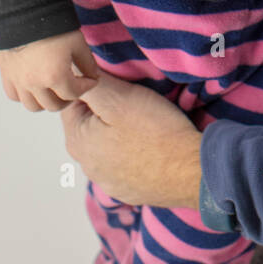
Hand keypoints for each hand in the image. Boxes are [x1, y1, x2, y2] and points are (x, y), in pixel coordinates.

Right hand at [0, 28, 100, 111]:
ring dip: (46, 101)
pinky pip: (15, 96)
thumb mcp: (78, 42)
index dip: (87, 86)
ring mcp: (19, 82)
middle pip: (54, 105)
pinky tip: (34, 86)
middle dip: (68, 98)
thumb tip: (93, 76)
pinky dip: (25, 96)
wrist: (26, 11)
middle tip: (74, 88)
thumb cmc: (54, 25)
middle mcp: (35, 84)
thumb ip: (87, 63)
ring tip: (54, 90)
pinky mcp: (7, 75)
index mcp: (55, 76)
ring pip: (34, 106)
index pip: (74, 93)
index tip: (91, 80)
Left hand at [62, 73, 202, 209]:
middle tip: (134, 103)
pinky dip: (131, 153)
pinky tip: (149, 146)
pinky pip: (122, 164)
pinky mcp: (127, 190)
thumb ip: (92, 84)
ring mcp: (107, 182)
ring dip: (117, 133)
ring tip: (144, 124)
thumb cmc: (155, 132)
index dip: (96, 88)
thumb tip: (75, 74)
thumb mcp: (120, 97)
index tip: (119, 87)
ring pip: (105, 145)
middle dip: (105, 111)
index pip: (72, 102)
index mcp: (77, 141)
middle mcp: (86, 166)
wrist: (190, 171)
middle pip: (88, 124)